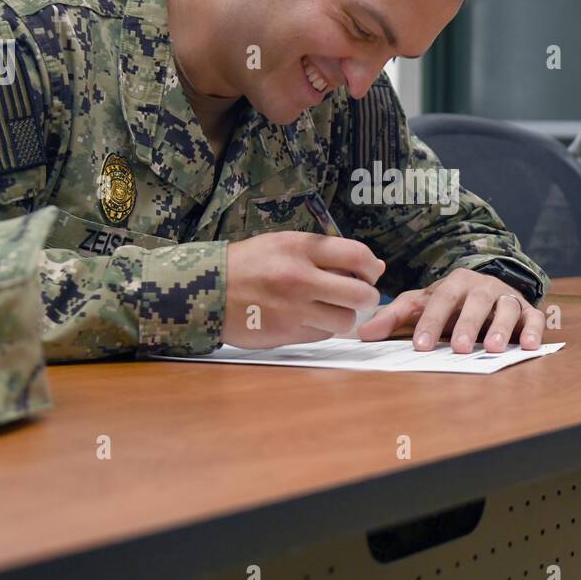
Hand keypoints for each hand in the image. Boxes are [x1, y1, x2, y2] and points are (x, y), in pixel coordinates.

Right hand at [223, 232, 384, 347]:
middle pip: (360, 294)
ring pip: (345, 320)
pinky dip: (322, 329)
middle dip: (367, 297)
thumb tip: (375, 266)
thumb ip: (326, 253)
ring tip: (330, 309)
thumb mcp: (283, 244)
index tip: (369, 273)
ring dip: (344, 317)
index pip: (357, 255)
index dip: (371, 267)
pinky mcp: (286, 333)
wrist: (205, 290)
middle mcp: (300, 278)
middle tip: (357, 297)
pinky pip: (322, 335)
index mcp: (299, 248)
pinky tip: (307, 319)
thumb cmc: (247, 264)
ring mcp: (293, 309)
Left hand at [357, 268, 545, 352]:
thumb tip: (362, 334)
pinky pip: (534, 317)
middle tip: (459, 348)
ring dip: (502, 327)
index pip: (440, 299)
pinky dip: (534, 330)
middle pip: (475, 302)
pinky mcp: (527, 311)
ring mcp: (506, 297)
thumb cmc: (450, 302)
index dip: (431, 321)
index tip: (421, 346)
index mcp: (454, 283)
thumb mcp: (421, 305)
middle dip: (467, 324)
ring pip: (506, 307)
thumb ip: (393, 317)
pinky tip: (530, 346)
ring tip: (495, 348)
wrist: (488, 290)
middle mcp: (482, 287)